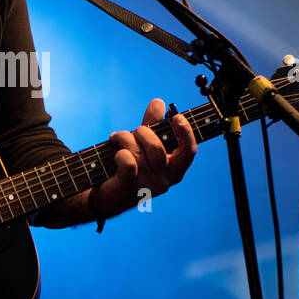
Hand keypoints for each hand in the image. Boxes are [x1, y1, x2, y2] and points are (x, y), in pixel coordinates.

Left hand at [92, 98, 196, 217]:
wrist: (109, 195)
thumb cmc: (130, 167)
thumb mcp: (143, 144)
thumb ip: (152, 124)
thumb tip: (159, 102)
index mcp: (175, 169)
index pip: (189, 151)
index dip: (186, 133)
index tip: (177, 117)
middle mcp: (165, 180)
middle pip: (157, 148)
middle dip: (142, 133)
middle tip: (132, 132)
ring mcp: (148, 186)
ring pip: (139, 152)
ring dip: (125, 139)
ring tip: (117, 139)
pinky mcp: (130, 189)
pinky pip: (128, 162)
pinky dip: (119, 153)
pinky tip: (116, 154)